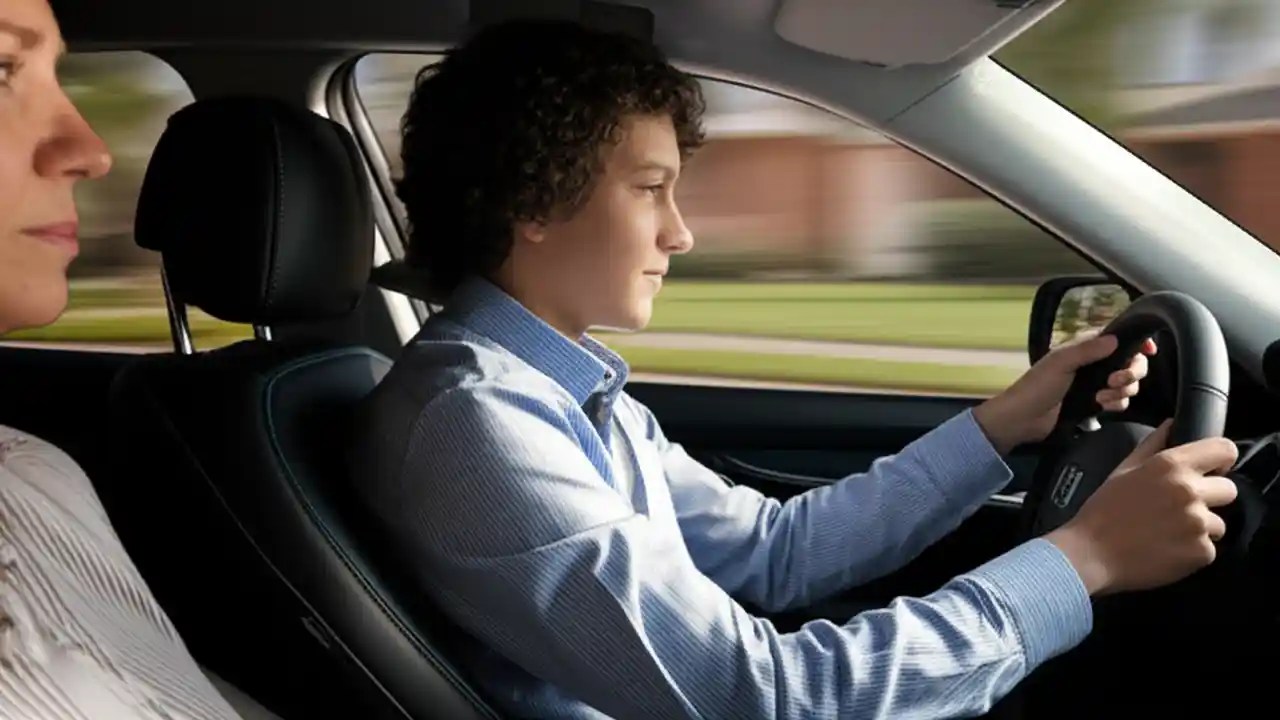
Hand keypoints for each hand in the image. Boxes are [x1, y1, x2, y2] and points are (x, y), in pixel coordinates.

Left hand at [973, 333, 1156, 453]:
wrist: (1024, 420)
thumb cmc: (1036, 386)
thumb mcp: (1060, 363)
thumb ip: (1087, 350)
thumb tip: (1115, 339)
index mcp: (1084, 347)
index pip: (1119, 337)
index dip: (1137, 342)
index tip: (1149, 351)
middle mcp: (1094, 363)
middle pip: (1131, 361)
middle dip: (1131, 372)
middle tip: (1114, 381)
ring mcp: (1096, 384)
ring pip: (1128, 383)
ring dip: (1122, 391)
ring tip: (1101, 398)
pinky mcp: (1097, 403)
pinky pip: (1120, 401)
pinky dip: (1116, 403)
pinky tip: (1102, 406)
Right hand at [1045, 419, 1238, 595]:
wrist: (1091, 553)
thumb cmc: (1103, 511)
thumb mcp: (1123, 470)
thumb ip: (1152, 444)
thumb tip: (1171, 425)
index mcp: (1171, 465)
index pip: (1225, 449)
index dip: (1221, 460)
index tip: (1212, 471)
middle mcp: (1189, 491)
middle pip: (1229, 489)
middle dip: (1210, 498)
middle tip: (1181, 508)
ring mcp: (1197, 523)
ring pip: (1218, 523)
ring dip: (1200, 528)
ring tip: (1169, 532)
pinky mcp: (1201, 552)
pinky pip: (1208, 549)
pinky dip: (1191, 551)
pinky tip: (1167, 549)